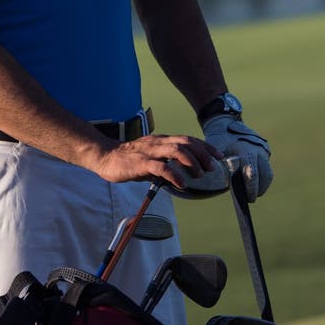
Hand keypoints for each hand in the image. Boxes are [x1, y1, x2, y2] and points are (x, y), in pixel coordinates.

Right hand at [96, 133, 222, 188]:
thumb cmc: (128, 159)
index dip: (205, 147)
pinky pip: (161, 167)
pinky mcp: (142, 162)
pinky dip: (175, 175)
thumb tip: (180, 176)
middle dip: (203, 154)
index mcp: (161, 140)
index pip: (188, 139)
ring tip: (199, 175)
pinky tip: (182, 184)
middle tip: (212, 167)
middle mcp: (158, 142)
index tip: (218, 156)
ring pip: (177, 150)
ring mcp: (150, 151)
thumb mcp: (150, 158)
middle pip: (186, 142)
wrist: (105, 156)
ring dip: (192, 162)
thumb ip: (165, 163)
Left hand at [201, 116, 272, 201]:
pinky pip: (267, 167)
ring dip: (263, 184)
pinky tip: (255, 183)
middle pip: (264, 175)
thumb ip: (217, 163)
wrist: (225, 122)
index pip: (252, 174)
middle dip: (258, 189)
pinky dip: (263, 177)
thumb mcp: (214, 148)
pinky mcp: (265, 149)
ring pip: (268, 172)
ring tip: (254, 193)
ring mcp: (263, 149)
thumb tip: (220, 180)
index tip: (249, 199)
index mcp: (246, 150)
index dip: (251, 189)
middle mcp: (257, 150)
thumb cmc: (218, 138)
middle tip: (250, 198)